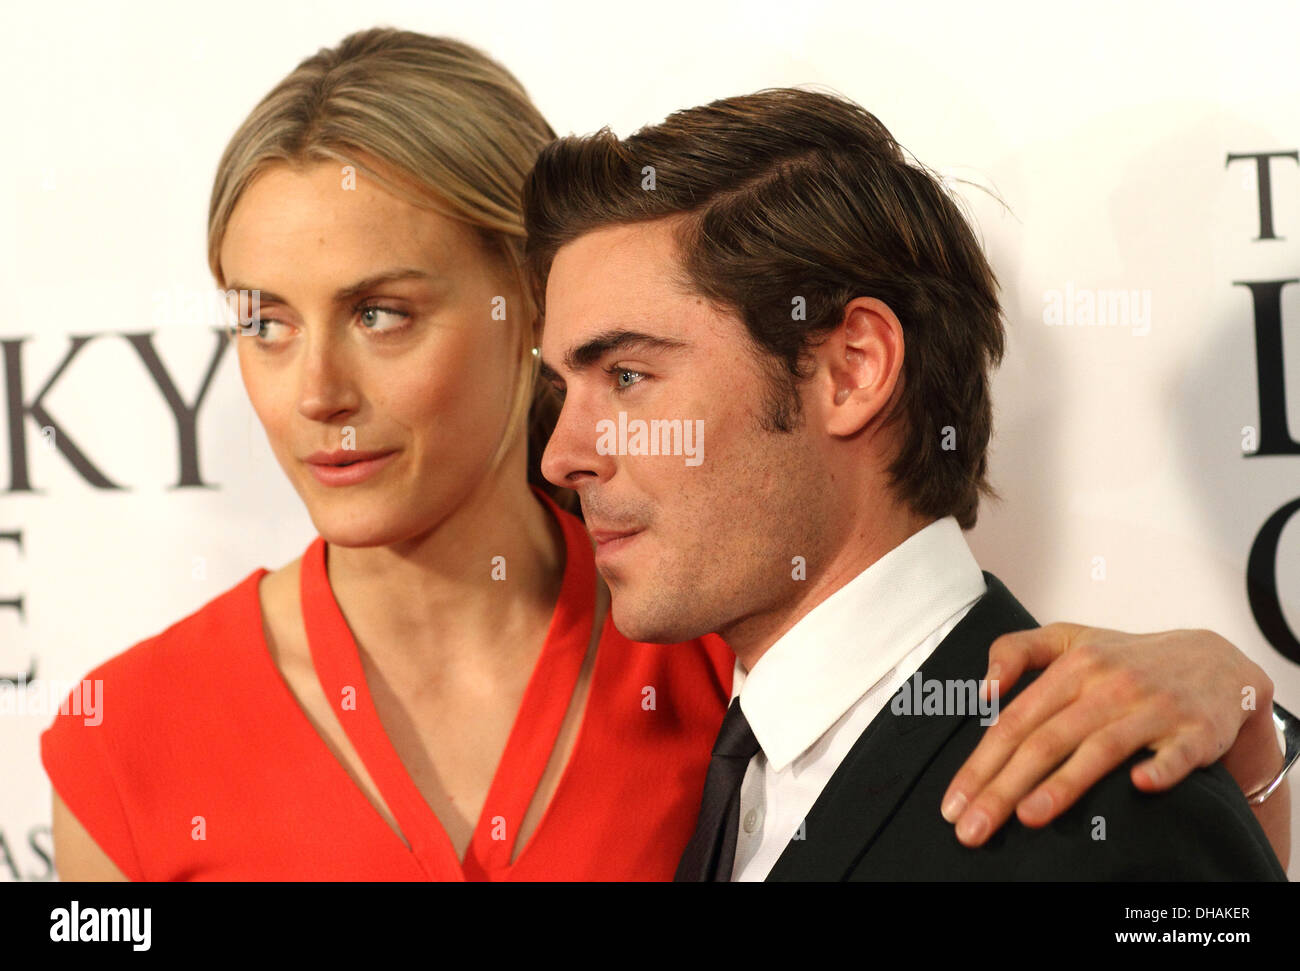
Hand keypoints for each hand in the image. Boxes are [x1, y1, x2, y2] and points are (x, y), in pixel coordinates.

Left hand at [940, 623, 1279, 846]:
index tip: (952, 805)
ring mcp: (1154, 708)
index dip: (980, 763)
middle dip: (1003, 788)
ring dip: (1063, 784)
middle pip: (1045, 740)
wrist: (1217, 662)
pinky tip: (1138, 787)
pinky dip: (1160, 770)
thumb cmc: (1128, 658)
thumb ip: (1017, 650)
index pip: (1015, 721)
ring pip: (1100, 748)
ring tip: (1027, 817)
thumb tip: (984, 690)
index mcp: (1074, 667)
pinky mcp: (1197, 731)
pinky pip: (1176, 754)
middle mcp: (1109, 685)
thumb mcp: (1070, 637)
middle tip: (972, 829)